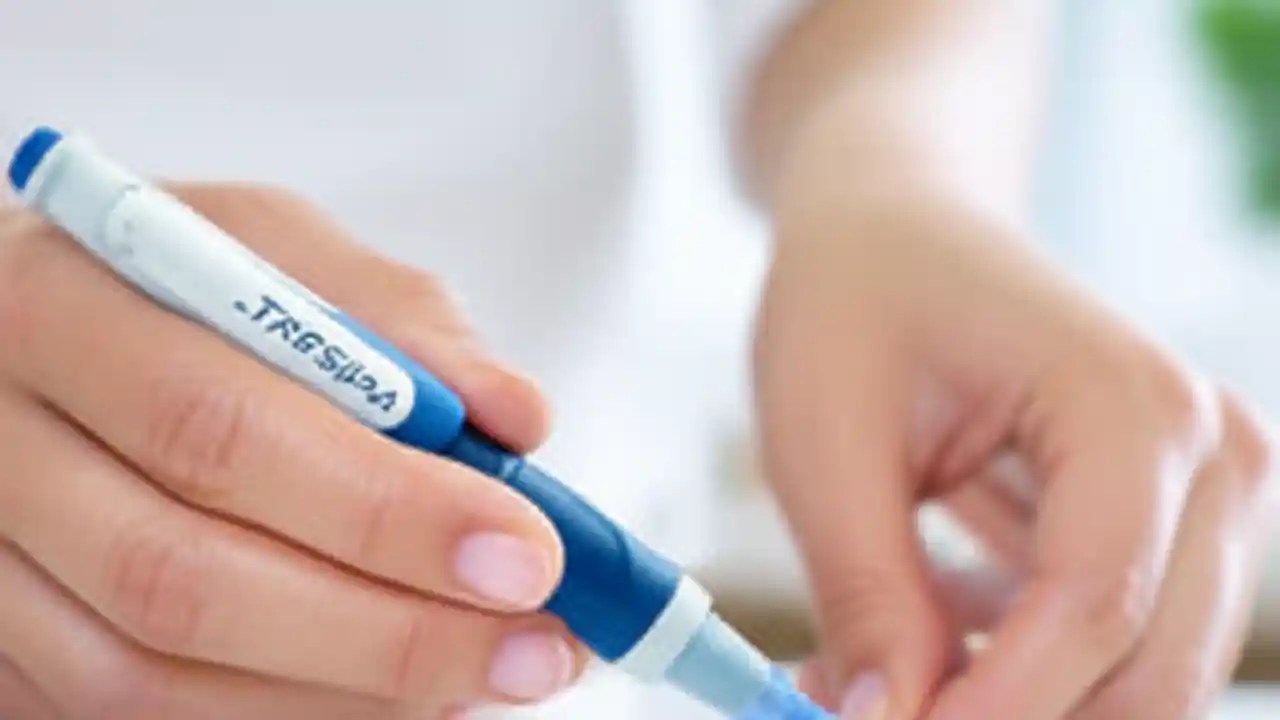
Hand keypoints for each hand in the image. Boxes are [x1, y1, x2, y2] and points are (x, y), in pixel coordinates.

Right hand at [0, 186, 584, 718]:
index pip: (222, 429)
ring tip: (480, 676)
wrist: (38, 330)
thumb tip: (514, 422)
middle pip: (182, 578)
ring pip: (149, 679)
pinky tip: (388, 697)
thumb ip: (397, 323)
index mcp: (55, 308)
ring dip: (345, 698)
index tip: (525, 553)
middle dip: (388, 632)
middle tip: (534, 645)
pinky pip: (127, 718)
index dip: (385, 509)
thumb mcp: (280, 248)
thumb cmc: (171, 281)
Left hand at [755, 194, 1277, 719]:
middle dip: (1010, 718)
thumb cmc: (854, 302)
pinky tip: (924, 637)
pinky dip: (1023, 672)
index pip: (1093, 603)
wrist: (891, 231)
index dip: (992, 706)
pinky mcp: (1175, 525)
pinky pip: (1123, 646)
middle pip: (1149, 668)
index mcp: (1128, 403)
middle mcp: (1209, 452)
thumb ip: (867, 595)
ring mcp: (1208, 493)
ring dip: (1013, 701)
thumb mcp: (825, 444)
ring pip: (1145, 677)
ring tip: (875, 666)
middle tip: (867, 715)